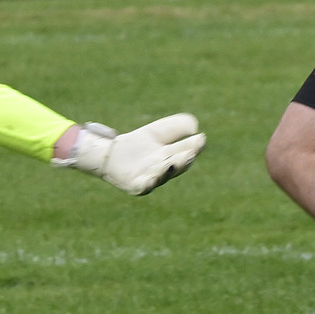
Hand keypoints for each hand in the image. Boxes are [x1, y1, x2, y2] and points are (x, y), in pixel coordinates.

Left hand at [58, 114, 205, 194]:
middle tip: (190, 152)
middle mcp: (165, 170)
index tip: (201, 138)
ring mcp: (151, 178)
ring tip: (172, 163)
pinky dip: (149, 183)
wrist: (113, 155)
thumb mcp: (158, 132)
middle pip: (177, 165)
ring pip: (162, 176)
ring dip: (168, 170)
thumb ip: (176, 127)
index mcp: (174, 157)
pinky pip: (144, 186)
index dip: (195, 146)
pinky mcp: (136, 185)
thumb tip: (194, 127)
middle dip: (183, 160)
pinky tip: (152, 178)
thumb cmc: (139, 145)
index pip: (187, 151)